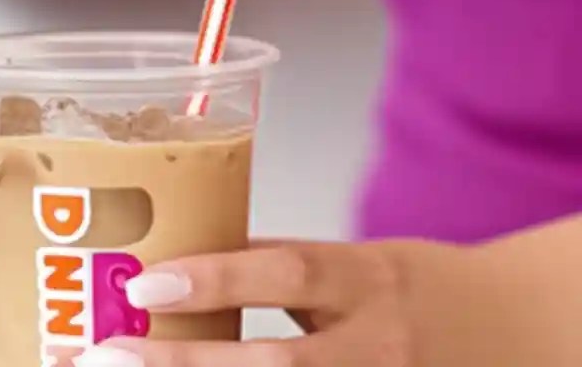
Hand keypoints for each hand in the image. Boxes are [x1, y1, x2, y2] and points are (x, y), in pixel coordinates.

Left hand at [75, 239, 464, 366]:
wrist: (506, 332)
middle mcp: (375, 347)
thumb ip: (274, 264)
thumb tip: (182, 258)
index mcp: (367, 281)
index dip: (216, 279)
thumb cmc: (412, 290)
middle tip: (107, 357)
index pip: (288, 274)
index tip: (145, 286)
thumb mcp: (353, 262)